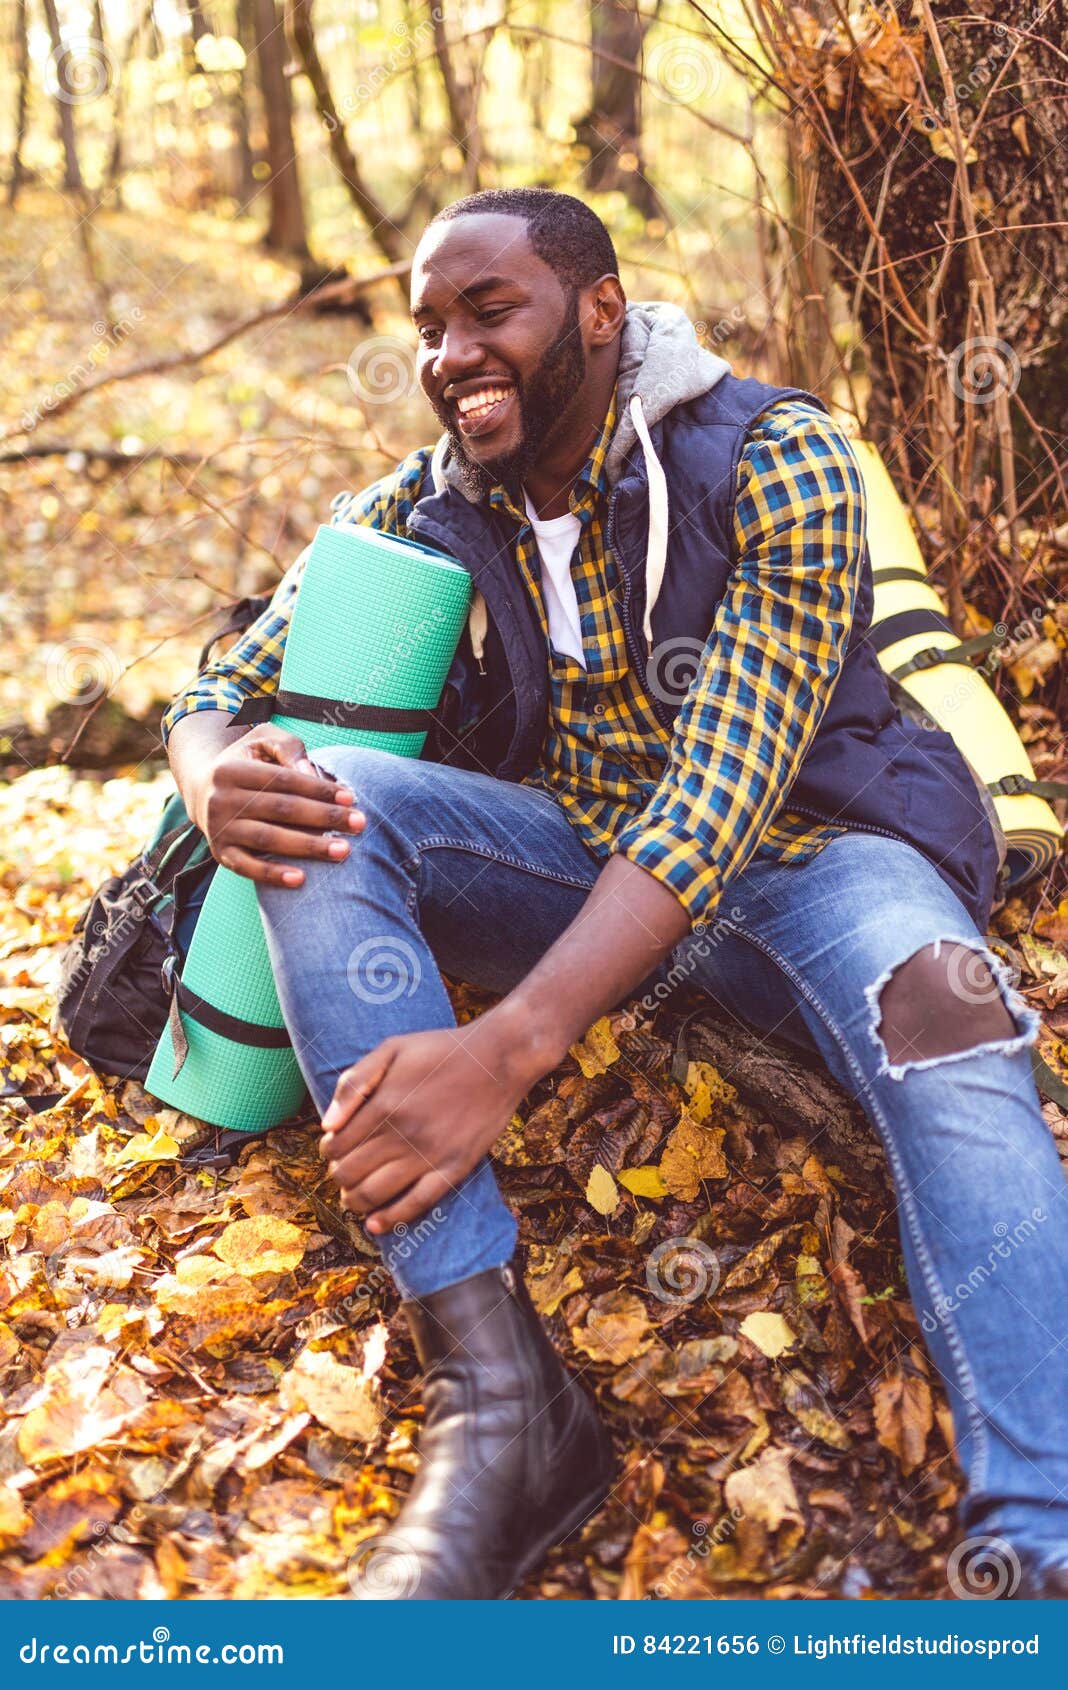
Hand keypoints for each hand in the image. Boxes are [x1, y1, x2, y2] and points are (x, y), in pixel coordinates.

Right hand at [195, 725, 364, 885]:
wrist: (202, 789)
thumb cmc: (246, 761)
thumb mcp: (263, 740)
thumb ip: (288, 749)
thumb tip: (310, 773)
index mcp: (231, 770)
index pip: (283, 780)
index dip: (318, 789)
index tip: (351, 798)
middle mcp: (221, 800)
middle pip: (281, 809)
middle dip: (324, 817)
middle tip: (359, 824)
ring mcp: (219, 829)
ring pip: (268, 839)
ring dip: (308, 846)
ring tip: (343, 850)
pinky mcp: (220, 853)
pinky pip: (247, 868)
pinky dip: (272, 875)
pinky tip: (301, 879)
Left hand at [318, 1010, 543, 1231]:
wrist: (499, 1057)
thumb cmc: (442, 1049)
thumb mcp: (391, 1048)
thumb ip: (354, 1082)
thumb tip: (327, 1125)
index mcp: (383, 1104)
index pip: (336, 1145)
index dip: (328, 1151)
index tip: (333, 1149)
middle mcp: (402, 1134)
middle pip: (350, 1173)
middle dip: (339, 1176)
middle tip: (344, 1171)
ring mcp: (429, 1154)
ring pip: (375, 1194)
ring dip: (355, 1201)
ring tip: (353, 1197)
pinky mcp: (454, 1167)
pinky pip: (417, 1203)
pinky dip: (391, 1218)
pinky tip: (376, 1224)